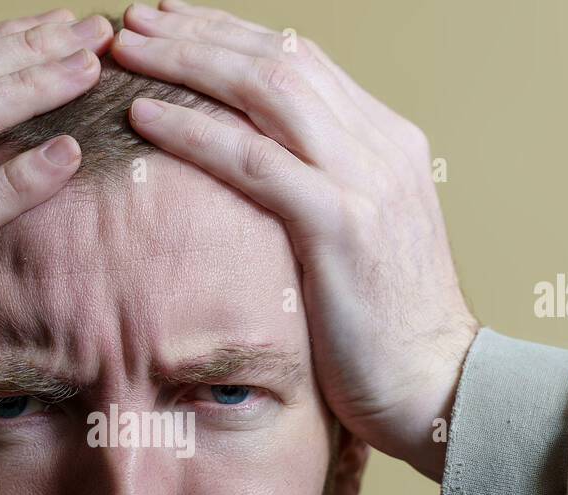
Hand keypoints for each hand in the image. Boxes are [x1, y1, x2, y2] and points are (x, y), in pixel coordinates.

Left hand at [110, 0, 479, 480]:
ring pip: (264, 89)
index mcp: (386, 141)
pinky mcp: (342, 224)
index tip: (172, 23)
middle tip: (136, 16)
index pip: (300, 60)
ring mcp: (366, 179)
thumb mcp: (358, 241)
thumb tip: (259, 177)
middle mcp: (381, 144)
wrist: (439, 384)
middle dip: (201, 30)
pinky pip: (253, 161)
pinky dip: (192, 132)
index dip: (230, 35)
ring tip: (128, 46)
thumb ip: (321, 193)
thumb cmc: (388, 327)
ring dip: (188, 61)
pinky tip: (142, 115)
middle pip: (279, 56)